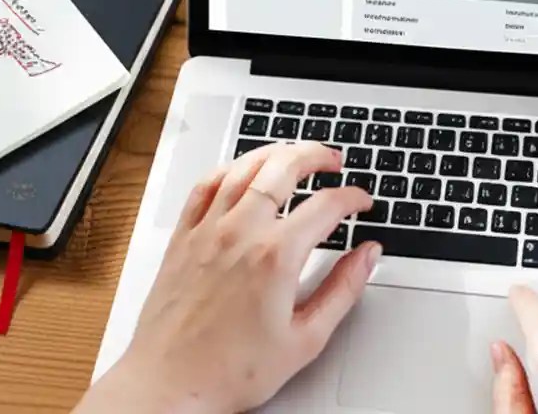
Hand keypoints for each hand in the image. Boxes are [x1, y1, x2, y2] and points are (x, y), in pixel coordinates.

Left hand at [77, 142, 379, 413]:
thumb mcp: (305, 339)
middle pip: (284, 168)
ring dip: (275, 153)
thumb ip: (343, 290)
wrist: (170, 385)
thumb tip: (367, 257)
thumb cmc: (230, 371)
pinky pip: (204, 185)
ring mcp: (207, 231)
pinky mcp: (182, 238)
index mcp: (276, 257)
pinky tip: (240, 169)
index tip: (361, 202)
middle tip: (333, 160)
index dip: (353, 197)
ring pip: (244, 168)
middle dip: (316, 156)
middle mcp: (240, 234)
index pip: (326, 206)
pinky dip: (228, 168)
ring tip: (295, 152)